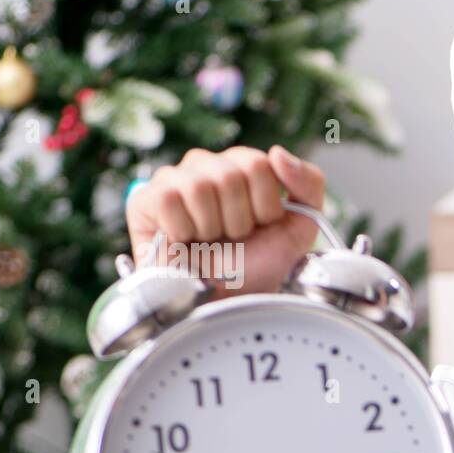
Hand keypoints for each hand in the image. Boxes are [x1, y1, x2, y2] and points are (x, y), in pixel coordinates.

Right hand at [127, 144, 325, 296]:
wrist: (230, 300)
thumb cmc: (260, 264)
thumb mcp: (300, 225)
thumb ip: (308, 183)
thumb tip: (278, 152)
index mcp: (242, 166)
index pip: (259, 163)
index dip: (265, 206)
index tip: (261, 227)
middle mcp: (206, 165)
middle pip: (230, 173)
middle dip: (241, 219)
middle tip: (234, 238)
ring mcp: (174, 179)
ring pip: (200, 185)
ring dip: (213, 227)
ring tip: (211, 242)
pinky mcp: (145, 200)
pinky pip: (168, 198)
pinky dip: (183, 229)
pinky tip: (185, 241)